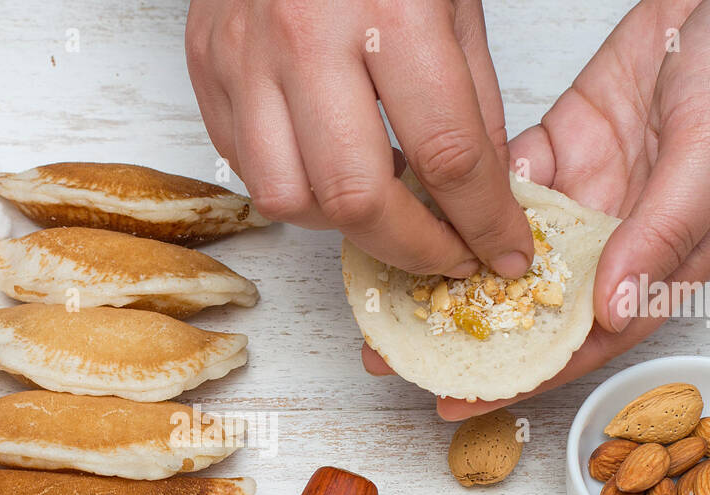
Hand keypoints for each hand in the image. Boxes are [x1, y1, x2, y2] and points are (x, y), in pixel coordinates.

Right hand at [185, 0, 532, 276]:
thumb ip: (469, 96)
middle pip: (356, 197)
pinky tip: (326, 165)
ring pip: (286, 198)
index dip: (483, 221)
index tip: (501, 252)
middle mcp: (305, 39)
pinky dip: (291, 185)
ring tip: (378, 207)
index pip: (448, 154)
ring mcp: (245, 58)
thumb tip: (483, 189)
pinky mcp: (208, 69)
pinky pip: (245, 164)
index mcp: (388, 10)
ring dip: (340, 223)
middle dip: (411, 248)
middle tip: (444, 255)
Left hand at [410, 0, 709, 418]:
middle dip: (467, 333)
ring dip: (451, 269)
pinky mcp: (565, 143)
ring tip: (387, 294)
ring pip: (508, 246)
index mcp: (667, 261)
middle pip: (534, 303)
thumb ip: (665, 230)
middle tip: (392, 354)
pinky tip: (421, 209)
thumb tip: (611, 309)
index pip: (588, 337)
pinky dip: (465, 192)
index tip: (460, 400)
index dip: (524, 375)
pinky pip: (507, 180)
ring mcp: (588, 192)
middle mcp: (619, 237)